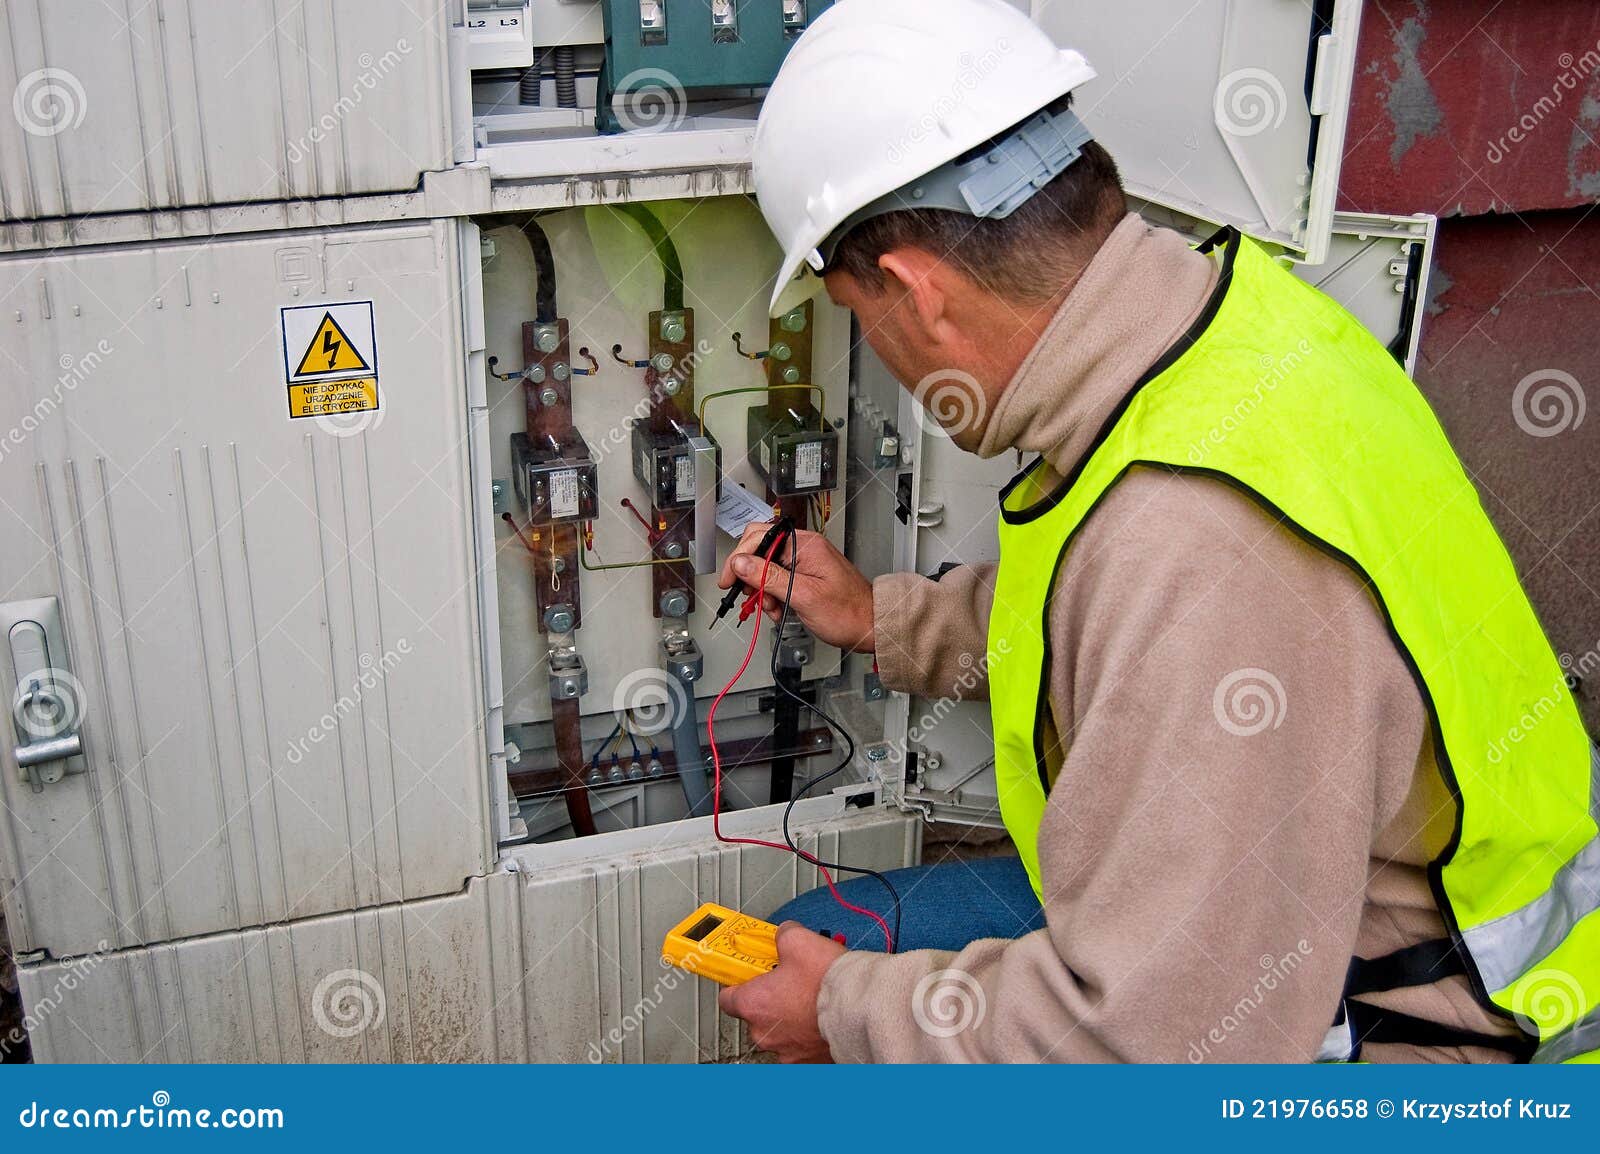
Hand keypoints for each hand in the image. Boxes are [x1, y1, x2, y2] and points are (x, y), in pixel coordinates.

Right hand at [718, 522, 874, 651]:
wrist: (871, 627)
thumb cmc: (848, 612)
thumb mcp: (803, 596)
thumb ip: (769, 577)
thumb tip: (740, 563)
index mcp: (805, 544)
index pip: (759, 537)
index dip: (738, 558)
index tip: (730, 580)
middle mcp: (804, 548)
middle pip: (760, 549)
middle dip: (750, 575)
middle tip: (748, 596)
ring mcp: (804, 561)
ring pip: (766, 567)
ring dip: (762, 590)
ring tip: (771, 608)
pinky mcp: (805, 575)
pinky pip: (778, 579)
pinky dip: (773, 595)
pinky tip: (779, 609)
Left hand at [719, 923, 845, 1062]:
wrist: (859, 1007)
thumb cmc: (827, 981)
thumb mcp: (797, 940)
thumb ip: (782, 935)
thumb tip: (784, 935)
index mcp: (753, 1005)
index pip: (727, 998)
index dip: (739, 982)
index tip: (747, 974)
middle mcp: (765, 1033)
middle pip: (756, 1015)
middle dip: (770, 999)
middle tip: (788, 982)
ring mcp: (787, 1051)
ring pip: (780, 1032)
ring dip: (790, 1018)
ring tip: (810, 999)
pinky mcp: (809, 1062)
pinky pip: (802, 1046)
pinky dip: (809, 1033)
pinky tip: (822, 1017)